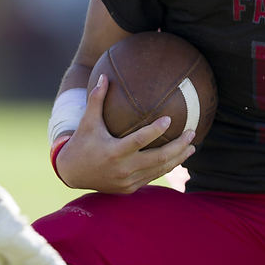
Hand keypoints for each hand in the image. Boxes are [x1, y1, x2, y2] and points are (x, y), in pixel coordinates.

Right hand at [55, 74, 195, 193]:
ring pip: (160, 170)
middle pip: (158, 158)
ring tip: (192, 146)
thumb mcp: (87, 121)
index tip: (169, 119)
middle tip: (192, 133)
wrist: (72, 173)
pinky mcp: (130, 189)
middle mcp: (123, 169)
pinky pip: (152, 177)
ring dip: (178, 159)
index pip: (139, 140)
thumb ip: (96, 99)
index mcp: (114, 151)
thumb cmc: (82, 143)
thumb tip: (105, 76)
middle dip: (178, 147)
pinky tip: (177, 158)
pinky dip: (166, 167)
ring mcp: (128, 181)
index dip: (155, 130)